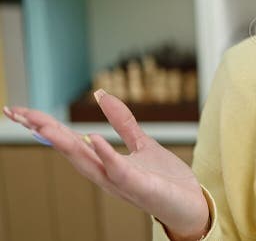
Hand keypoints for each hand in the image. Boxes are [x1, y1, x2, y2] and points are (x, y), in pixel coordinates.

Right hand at [3, 90, 209, 240]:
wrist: (192, 205)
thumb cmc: (165, 179)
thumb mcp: (142, 143)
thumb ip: (122, 122)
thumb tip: (101, 94)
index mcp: (104, 163)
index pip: (69, 142)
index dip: (44, 125)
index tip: (18, 110)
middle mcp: (106, 175)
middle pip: (70, 150)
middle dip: (44, 132)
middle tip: (18, 113)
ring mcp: (121, 183)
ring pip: (87, 162)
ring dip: (65, 143)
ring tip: (43, 124)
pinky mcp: (141, 187)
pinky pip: (119, 170)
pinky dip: (106, 155)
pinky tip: (94, 138)